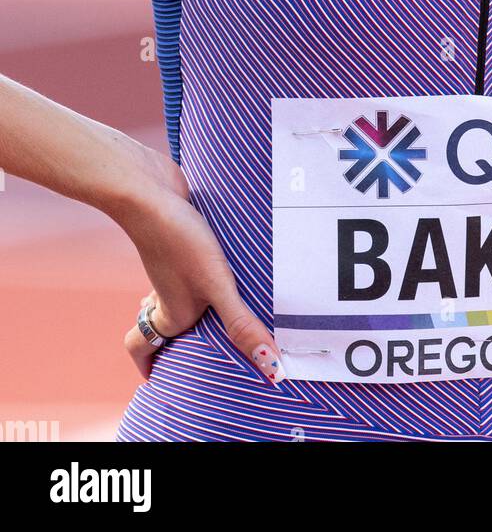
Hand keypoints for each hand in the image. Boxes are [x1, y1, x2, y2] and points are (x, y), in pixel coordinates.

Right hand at [117, 144, 285, 384]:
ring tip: (224, 308)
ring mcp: (171, 266)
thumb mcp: (216, 285)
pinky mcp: (181, 240)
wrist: (150, 190)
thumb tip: (270, 369)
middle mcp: (164, 293)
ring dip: (192, 302)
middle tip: (205, 348)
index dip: (147, 367)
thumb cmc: (179, 241)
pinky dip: (201, 270)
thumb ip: (241, 324)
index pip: (143, 349)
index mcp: (169, 315)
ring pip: (174, 293)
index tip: (155, 380)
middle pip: (161, 324)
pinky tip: (227, 260)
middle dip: (178, 338)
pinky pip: (188, 265)